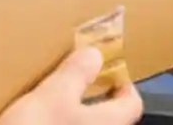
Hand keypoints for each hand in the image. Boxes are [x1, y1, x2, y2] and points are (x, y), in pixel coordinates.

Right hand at [0, 47, 143, 124]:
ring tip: (53, 100)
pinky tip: (40, 122)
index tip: (109, 68)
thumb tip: (96, 55)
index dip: (123, 83)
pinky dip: (60, 124)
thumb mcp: (53, 95)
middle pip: (110, 118)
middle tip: (76, 79)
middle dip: (96, 98)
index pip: (132, 103)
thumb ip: (76, 74)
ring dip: (76, 114)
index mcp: (109, 124)